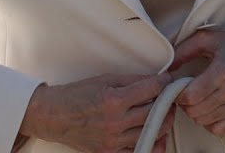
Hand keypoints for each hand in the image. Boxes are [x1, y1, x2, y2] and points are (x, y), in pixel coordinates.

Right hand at [20, 72, 176, 152]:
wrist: (54, 116)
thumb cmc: (76, 95)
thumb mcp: (104, 79)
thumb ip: (131, 80)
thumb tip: (154, 80)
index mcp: (114, 100)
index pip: (151, 90)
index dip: (165, 83)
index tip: (170, 80)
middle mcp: (116, 122)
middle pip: (156, 113)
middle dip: (168, 103)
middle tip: (170, 98)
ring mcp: (113, 140)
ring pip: (152, 133)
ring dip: (163, 122)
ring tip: (164, 114)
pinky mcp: (110, 152)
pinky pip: (138, 151)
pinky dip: (151, 143)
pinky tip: (154, 134)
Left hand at [167, 28, 224, 137]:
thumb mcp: (207, 39)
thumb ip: (183, 51)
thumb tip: (167, 68)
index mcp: (222, 72)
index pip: (191, 96)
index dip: (178, 94)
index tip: (178, 88)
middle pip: (196, 111)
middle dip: (185, 104)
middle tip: (186, 93)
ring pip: (206, 122)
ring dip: (196, 113)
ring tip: (198, 99)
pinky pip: (221, 130)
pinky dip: (211, 123)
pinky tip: (209, 110)